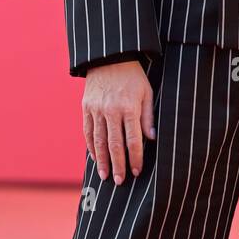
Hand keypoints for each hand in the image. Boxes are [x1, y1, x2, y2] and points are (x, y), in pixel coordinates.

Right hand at [81, 60, 154, 184]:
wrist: (109, 57)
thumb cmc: (133, 76)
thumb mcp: (146, 92)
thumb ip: (148, 115)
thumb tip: (152, 138)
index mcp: (129, 107)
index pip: (133, 139)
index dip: (136, 157)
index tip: (137, 171)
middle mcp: (111, 110)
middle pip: (114, 144)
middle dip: (118, 165)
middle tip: (120, 181)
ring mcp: (96, 110)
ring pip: (99, 141)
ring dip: (102, 160)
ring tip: (105, 176)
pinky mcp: (86, 108)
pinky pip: (88, 131)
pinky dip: (91, 147)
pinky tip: (95, 158)